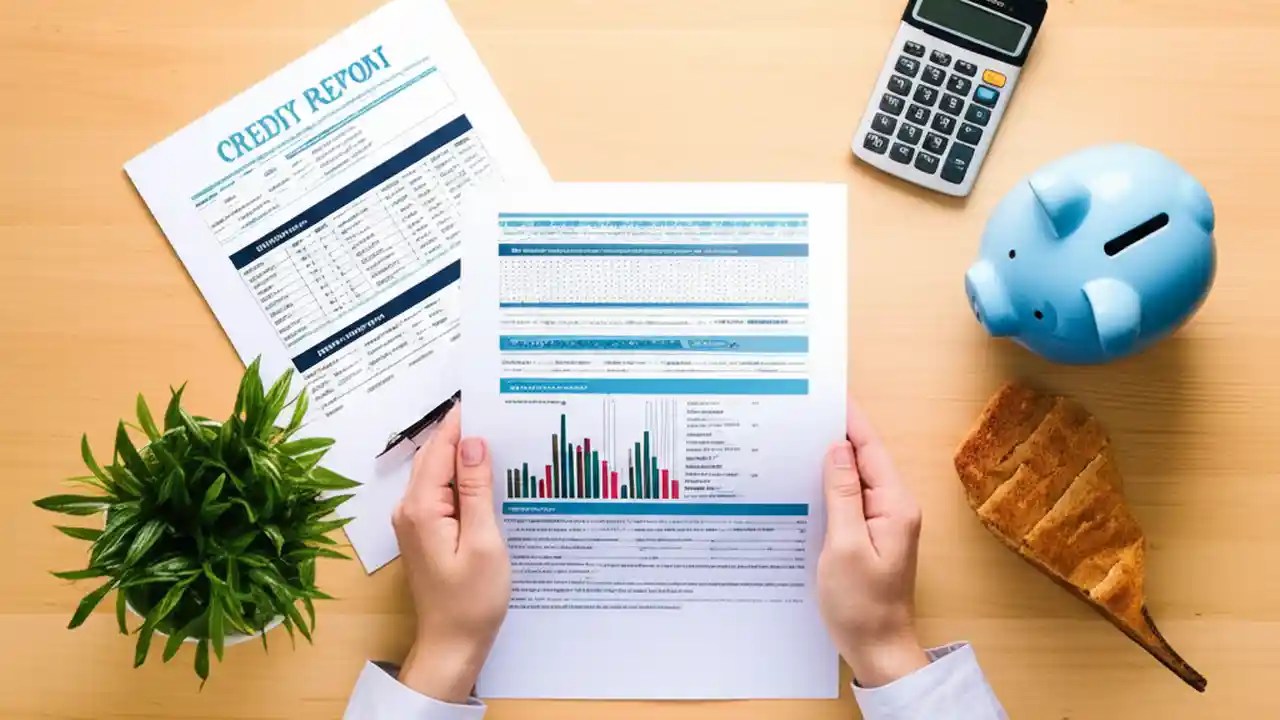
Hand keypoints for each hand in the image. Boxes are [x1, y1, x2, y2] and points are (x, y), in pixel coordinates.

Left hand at [393, 405, 510, 702]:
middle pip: (436, 455)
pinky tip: (487, 476)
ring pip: (438, 472)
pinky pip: (442, 492)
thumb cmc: (472, 600)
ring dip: (464, 454)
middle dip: (464, 432)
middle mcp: (410, 508)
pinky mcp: (425, 532)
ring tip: (500, 436)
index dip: (463, 420)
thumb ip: (476, 489)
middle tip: (501, 411)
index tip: (487, 396)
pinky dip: (462, 478)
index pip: (441, 448)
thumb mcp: (484, 541)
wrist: (452, 646)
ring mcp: (414, 521)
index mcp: (421, 507)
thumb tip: (473, 442)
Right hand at [817, 402, 929, 687]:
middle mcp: (894, 507)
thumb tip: (836, 449)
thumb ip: (841, 494)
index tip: (826, 394)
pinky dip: (827, 488)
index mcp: (895, 504)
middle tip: (799, 413)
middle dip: (834, 435)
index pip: (870, 449)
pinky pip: (848, 500)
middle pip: (862, 459)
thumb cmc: (862, 605)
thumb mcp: (845, 545)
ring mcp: (882, 522)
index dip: (849, 420)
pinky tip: (804, 483)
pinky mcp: (869, 536)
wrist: (877, 649)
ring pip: (853, 479)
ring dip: (828, 462)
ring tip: (795, 439)